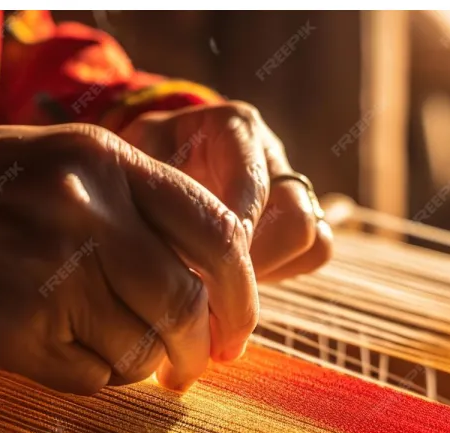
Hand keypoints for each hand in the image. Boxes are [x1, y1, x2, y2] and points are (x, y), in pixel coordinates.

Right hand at [0, 124, 257, 394]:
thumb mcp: (59, 165)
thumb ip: (136, 207)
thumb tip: (211, 282)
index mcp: (107, 161)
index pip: (219, 236)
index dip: (241, 295)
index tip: (233, 331)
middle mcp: (87, 213)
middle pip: (185, 306)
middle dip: (197, 350)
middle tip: (187, 367)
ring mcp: (50, 273)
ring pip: (139, 351)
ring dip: (135, 365)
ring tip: (99, 346)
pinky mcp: (16, 330)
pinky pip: (89, 378)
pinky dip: (88, 377)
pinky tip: (55, 351)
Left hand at [119, 102, 333, 281]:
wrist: (161, 155)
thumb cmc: (145, 156)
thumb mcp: (136, 154)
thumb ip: (151, 180)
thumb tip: (163, 238)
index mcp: (236, 129)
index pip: (254, 188)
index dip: (230, 238)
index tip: (195, 268)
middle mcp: (272, 155)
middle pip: (295, 222)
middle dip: (250, 265)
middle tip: (206, 287)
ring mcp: (293, 187)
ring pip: (313, 241)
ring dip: (266, 272)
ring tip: (217, 282)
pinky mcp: (301, 217)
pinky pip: (313, 253)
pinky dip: (279, 272)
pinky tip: (234, 276)